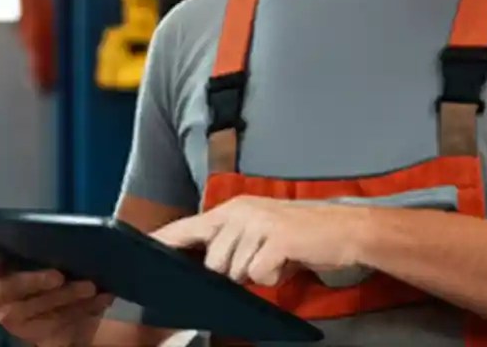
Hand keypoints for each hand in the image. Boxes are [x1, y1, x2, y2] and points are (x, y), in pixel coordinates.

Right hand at [0, 245, 114, 346]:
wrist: (73, 310)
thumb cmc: (58, 271)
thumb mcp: (55, 253)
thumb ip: (55, 240)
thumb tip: (92, 222)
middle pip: (11, 287)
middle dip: (36, 281)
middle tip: (59, 276)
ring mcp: (13, 318)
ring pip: (38, 307)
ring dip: (68, 297)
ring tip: (91, 287)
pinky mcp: (34, 336)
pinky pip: (59, 324)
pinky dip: (83, 311)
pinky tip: (100, 300)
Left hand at [152, 196, 367, 286]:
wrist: (343, 231)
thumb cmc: (299, 238)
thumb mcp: (260, 234)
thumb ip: (232, 246)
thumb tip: (210, 268)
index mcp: (232, 210)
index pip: (190, 227)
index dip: (166, 240)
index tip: (142, 247)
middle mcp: (240, 211)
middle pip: (214, 262)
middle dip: (235, 272)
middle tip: (261, 260)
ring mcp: (258, 222)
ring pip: (235, 271)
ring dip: (257, 274)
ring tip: (277, 258)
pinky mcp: (276, 238)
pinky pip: (259, 274)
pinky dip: (274, 276)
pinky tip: (287, 262)